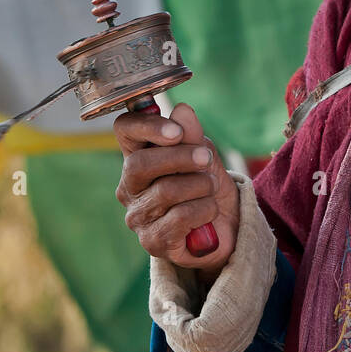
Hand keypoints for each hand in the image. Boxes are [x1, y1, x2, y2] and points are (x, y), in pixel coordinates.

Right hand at [113, 102, 239, 273]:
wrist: (226, 229)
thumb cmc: (207, 187)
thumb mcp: (205, 155)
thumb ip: (192, 135)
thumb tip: (182, 110)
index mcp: (137, 157)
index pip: (124, 130)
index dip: (147, 125)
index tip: (177, 132)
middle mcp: (130, 187)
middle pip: (139, 164)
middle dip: (180, 158)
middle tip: (206, 159)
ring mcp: (138, 216)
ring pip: (166, 190)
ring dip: (200, 185)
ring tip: (211, 188)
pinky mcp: (153, 241)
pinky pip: (180, 217)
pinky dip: (204, 209)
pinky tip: (210, 211)